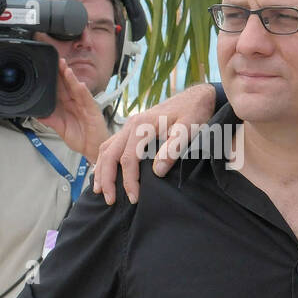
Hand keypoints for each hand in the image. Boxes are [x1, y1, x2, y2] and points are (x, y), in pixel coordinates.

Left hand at [37, 59, 110, 161]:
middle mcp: (76, 103)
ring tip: (66, 69)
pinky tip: (79, 85)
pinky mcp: (93, 111)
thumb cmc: (80, 139)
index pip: (60, 88)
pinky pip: (88, 100)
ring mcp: (85, 106)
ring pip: (77, 89)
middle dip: (62, 73)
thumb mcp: (59, 129)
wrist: (92, 150)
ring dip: (72, 79)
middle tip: (57, 61)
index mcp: (67, 105)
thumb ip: (49, 120)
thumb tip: (37, 114)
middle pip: (68, 85)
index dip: (54, 78)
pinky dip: (84, 93)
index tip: (48, 68)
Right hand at [93, 83, 216, 203]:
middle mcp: (130, 125)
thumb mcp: (189, 130)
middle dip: (107, 179)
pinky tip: (104, 172)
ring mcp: (129, 126)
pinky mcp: (132, 129)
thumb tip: (157, 171)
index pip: (128, 158)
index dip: (129, 180)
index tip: (134, 198)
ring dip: (101, 170)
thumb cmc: (194, 113)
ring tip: (101, 191)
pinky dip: (104, 160)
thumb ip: (173, 149)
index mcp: (142, 126)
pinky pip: (111, 145)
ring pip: (106, 149)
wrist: (196, 97)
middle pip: (110, 154)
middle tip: (110, 200)